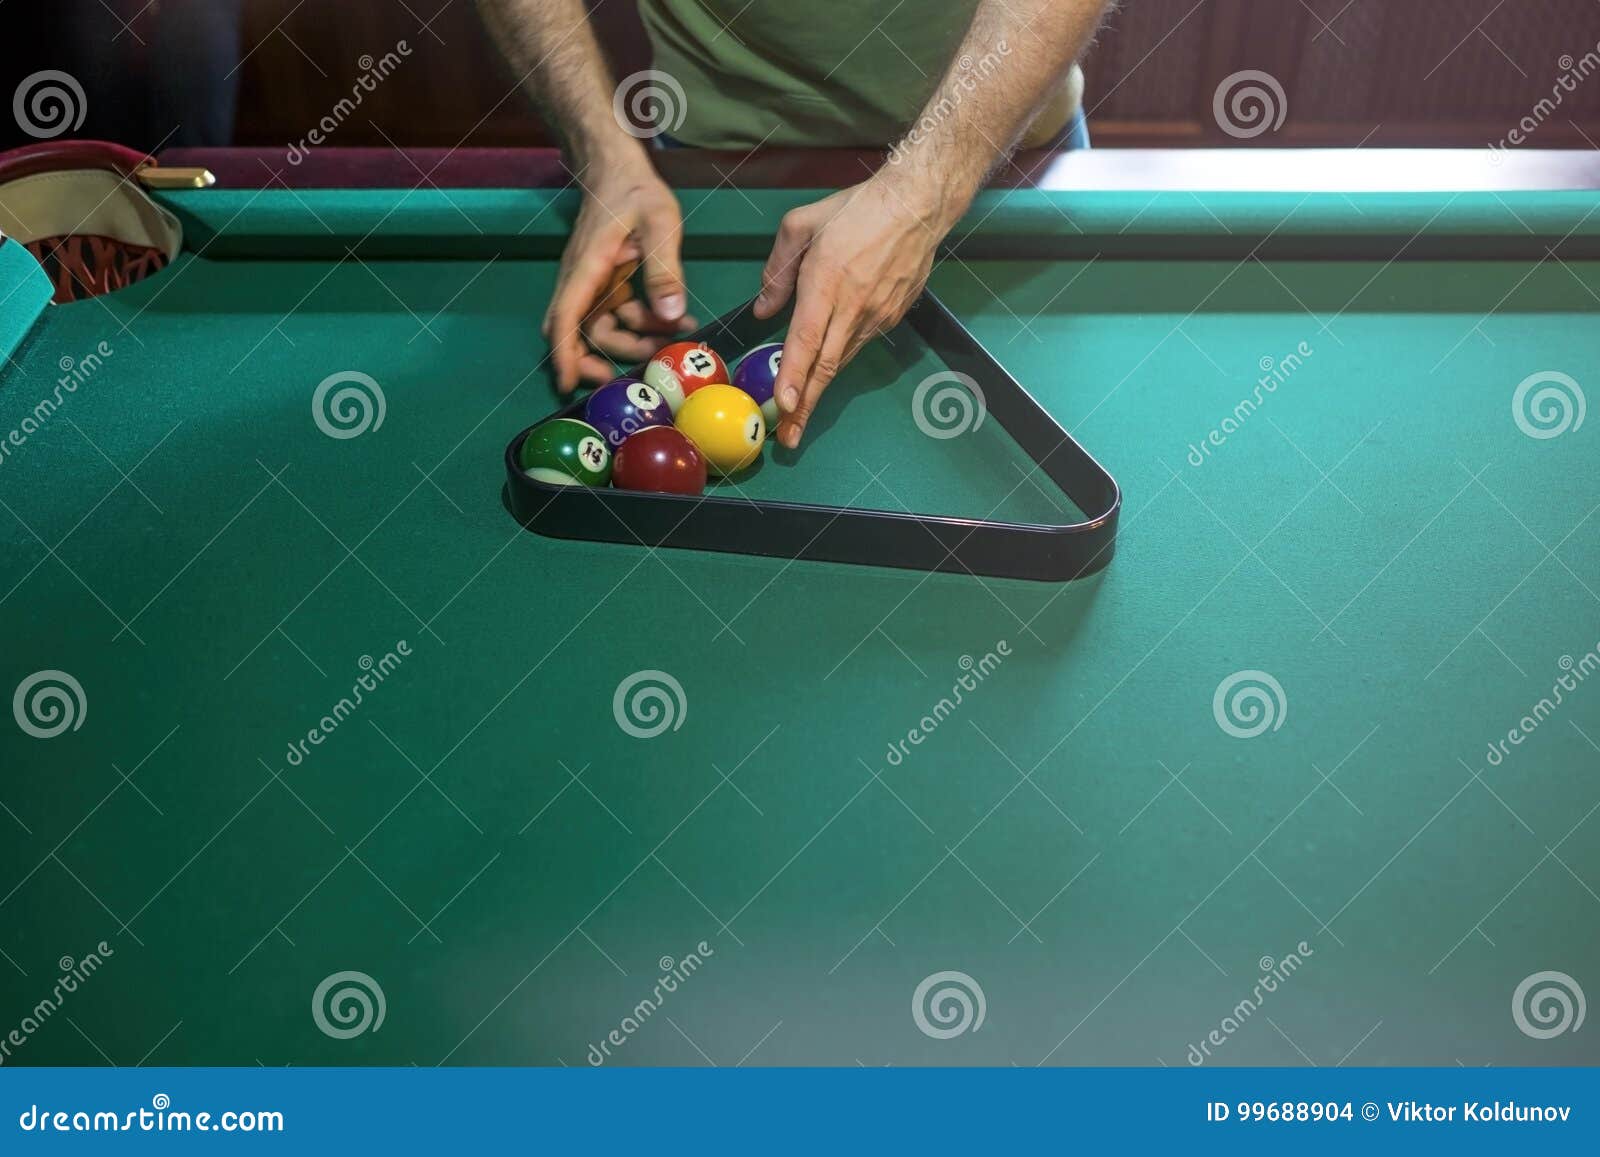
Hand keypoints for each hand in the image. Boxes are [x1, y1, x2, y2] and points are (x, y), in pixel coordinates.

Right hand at [544, 162, 696, 392]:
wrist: (614, 165)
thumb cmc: (633, 188)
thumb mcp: (659, 222)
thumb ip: (665, 269)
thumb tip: (670, 316)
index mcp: (588, 267)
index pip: (567, 318)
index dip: (565, 354)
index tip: (569, 384)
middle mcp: (582, 281)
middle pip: (582, 333)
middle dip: (613, 354)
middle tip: (652, 360)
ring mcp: (593, 284)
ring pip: (603, 327)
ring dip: (635, 338)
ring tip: (676, 332)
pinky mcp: (606, 284)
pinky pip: (618, 315)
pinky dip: (641, 323)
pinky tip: (672, 319)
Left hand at [753, 172, 950, 447]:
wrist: (915, 205)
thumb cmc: (856, 209)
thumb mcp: (800, 225)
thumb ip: (776, 271)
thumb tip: (763, 310)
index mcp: (826, 282)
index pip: (806, 340)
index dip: (794, 377)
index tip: (784, 405)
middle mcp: (853, 306)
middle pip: (826, 367)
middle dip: (805, 406)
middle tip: (788, 437)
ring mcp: (877, 315)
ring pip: (842, 359)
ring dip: (820, 388)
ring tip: (800, 413)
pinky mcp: (892, 317)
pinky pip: (859, 343)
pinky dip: (841, 355)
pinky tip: (828, 362)